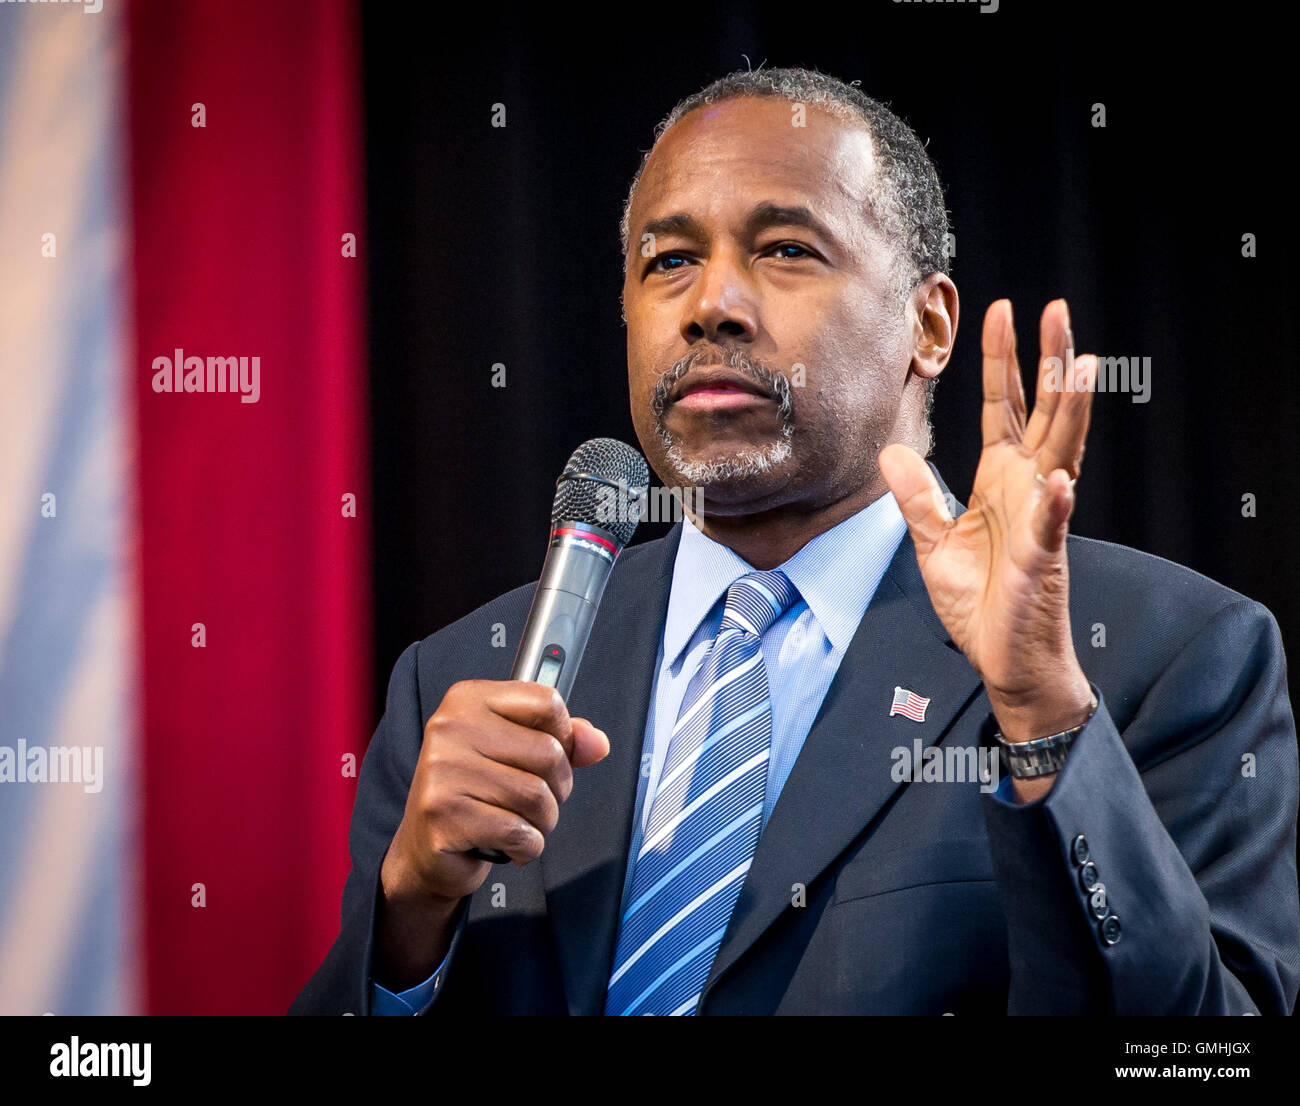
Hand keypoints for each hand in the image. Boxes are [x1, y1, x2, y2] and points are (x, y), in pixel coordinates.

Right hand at [375, 679, 608, 988]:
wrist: (426, 848)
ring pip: (537, 796)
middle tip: (531, 800)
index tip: (548, 755)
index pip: (546, 701)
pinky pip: (519, 832)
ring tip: (517, 822)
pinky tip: (506, 844)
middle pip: (549, 753)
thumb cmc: (475, 794)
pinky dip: (526, 847)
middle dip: (555, 788)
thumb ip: (562, 741)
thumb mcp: (517, 753)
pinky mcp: (444, 815)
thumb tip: (597, 743)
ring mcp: (443, 770)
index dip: (562, 735)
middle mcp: (450, 727)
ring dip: (541, 821)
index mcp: (468, 700)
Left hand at [879, 299, 1095, 751]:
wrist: (1003, 658)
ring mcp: (1040, 520)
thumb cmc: (979, 604)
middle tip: (1058, 309)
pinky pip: (1050, 527)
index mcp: (1000, 480)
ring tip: (1082, 364)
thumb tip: (890, 452)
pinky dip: (1055, 504)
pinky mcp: (1042, 560)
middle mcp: (1028, 489)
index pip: (1004, 407)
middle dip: (1050, 362)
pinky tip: (1059, 479)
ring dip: (1071, 411)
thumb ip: (916, 497)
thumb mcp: (933, 543)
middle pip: (1043, 412)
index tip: (1001, 312)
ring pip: (1061, 453)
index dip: (1002, 361)